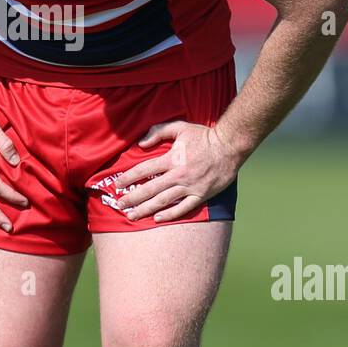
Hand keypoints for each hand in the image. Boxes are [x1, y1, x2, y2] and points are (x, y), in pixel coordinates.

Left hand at [113, 120, 247, 223]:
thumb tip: (141, 144)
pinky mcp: (201, 195)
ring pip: (163, 201)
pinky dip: (170, 215)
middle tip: (119, 205)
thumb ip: (158, 132)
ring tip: (132, 216)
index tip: (117, 185)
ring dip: (145, 209)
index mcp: (172, 159)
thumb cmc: (204, 136)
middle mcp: (179, 175)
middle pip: (150, 189)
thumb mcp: (180, 127)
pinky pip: (183, 208)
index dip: (128, 178)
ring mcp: (190, 187)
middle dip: (132, 198)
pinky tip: (157, 219)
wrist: (230, 147)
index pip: (144, 170)